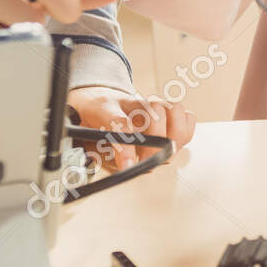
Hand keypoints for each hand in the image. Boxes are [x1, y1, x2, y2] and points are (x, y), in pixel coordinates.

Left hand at [68, 85, 195, 170]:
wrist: (93, 97)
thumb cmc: (89, 118)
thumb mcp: (80, 135)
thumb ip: (94, 152)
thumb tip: (117, 169)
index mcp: (104, 106)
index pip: (120, 123)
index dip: (127, 148)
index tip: (128, 166)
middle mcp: (131, 101)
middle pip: (155, 114)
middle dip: (156, 143)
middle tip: (147, 161)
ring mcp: (150, 102)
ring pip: (174, 110)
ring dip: (174, 135)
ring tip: (163, 152)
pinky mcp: (165, 108)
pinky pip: (186, 115)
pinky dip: (185, 131)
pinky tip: (173, 142)